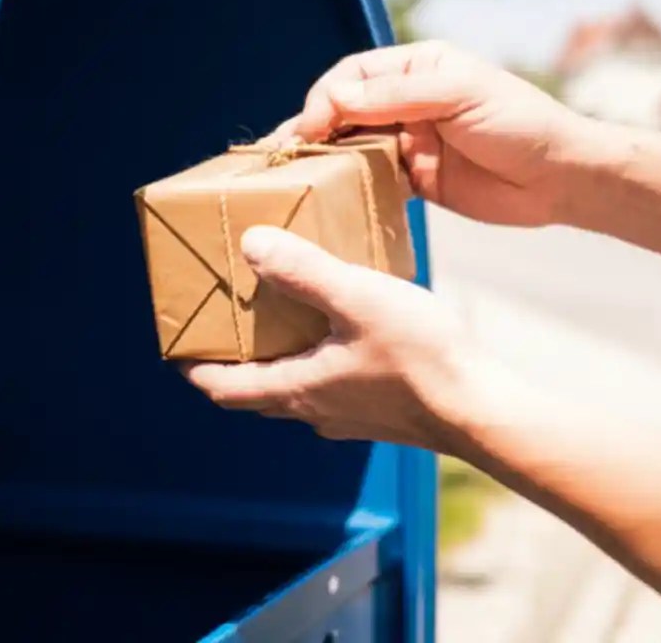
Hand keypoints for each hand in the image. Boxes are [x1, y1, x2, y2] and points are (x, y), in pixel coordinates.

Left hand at [182, 226, 478, 450]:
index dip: (195, 366)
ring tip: (282, 316)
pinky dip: (319, 361)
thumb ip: (303, 271)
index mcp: (296, 389)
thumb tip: (251, 244)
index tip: (178, 342)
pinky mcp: (381, 412)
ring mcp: (349, 416)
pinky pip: (332, 386)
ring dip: (278, 359)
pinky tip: (343, 330)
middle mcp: (315, 411)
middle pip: (255, 392)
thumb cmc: (421, 357)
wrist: (482, 409)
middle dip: (233, 361)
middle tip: (225, 323)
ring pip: (295, 389)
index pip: (223, 388)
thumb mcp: (357, 299)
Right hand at [273, 41, 601, 226]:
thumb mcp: (459, 96)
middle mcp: (409, 102)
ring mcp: (412, 143)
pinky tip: (329, 204)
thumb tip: (334, 99)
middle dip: (313, 131)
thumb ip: (397, 97)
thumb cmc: (520, 123)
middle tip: (281, 160)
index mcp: (418, 68)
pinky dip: (352, 191)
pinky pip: (374, 184)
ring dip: (326, 163)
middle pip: (345, 112)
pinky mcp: (419, 181)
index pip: (354, 76)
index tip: (308, 129)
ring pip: (355, 149)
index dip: (325, 100)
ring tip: (292, 183)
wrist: (562, 178)